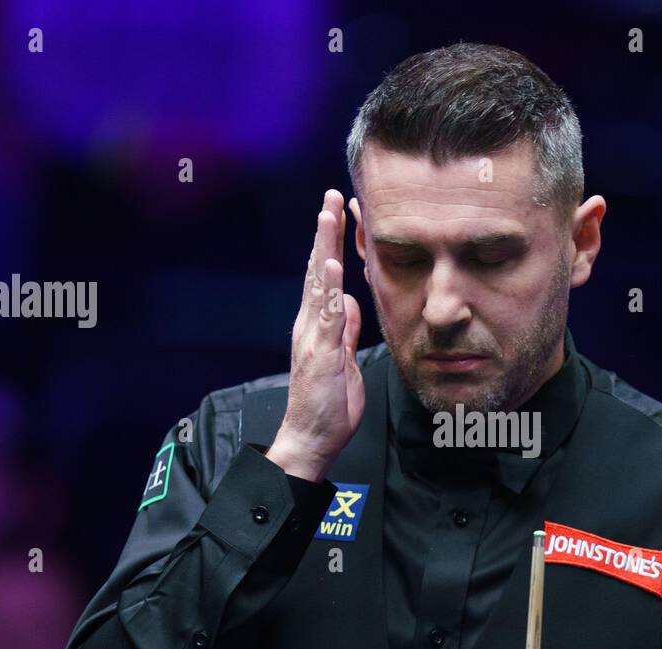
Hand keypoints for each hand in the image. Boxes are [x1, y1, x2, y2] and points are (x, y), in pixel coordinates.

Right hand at [267, 189, 364, 482]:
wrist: (311, 438)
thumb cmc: (328, 405)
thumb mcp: (344, 360)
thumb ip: (345, 332)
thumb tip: (350, 304)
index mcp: (318, 325)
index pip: (325, 276)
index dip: (331, 243)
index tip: (337, 212)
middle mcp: (311, 325)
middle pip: (318, 270)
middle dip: (325, 232)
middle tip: (330, 196)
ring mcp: (313, 338)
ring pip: (319, 286)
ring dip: (324, 250)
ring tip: (328, 217)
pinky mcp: (320, 354)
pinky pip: (326, 317)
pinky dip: (329, 291)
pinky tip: (333, 268)